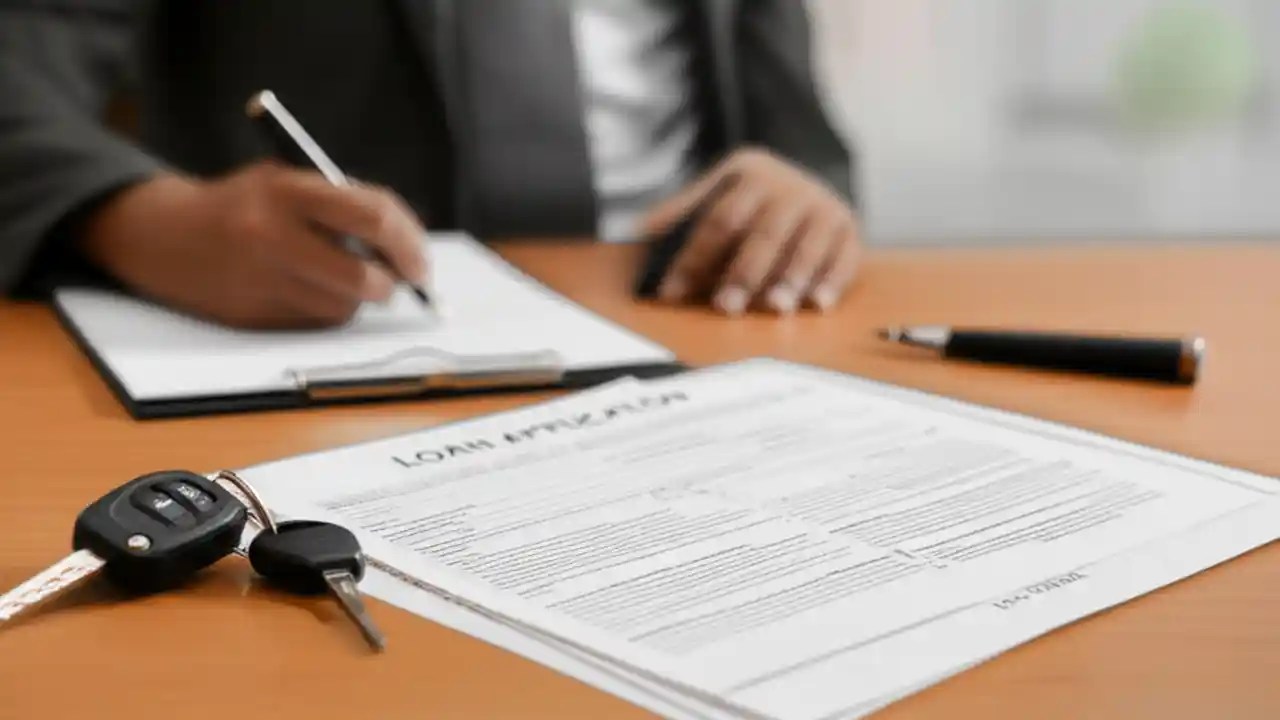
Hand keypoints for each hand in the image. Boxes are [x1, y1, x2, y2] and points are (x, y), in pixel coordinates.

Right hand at [79, 161, 427, 328]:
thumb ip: (346, 205)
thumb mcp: (289, 181)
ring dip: (356, 298)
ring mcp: (259, 280)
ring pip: (343, 307)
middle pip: (363, 277)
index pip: (371, 217)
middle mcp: (270, 236)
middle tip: (398, 280)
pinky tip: (306, 290)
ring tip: (340, 276)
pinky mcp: (251, 316)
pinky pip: (315, 323)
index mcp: (286, 190)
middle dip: (391, 283)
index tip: (420, 262)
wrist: (166, 235)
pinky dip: (326, 310)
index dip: (408, 243)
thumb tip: (407, 249)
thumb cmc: (247, 204)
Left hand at [643, 148, 860, 315]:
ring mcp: (823, 207)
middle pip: (763, 234)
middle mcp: (790, 187)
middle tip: (725, 307)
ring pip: (806, 246)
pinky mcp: (848, 228)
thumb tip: (641, 231)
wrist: (810, 178)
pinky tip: (817, 304)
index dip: (694, 257)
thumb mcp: (718, 190)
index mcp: (751, 173)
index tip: (672, 292)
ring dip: (791, 279)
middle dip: (743, 273)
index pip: (719, 218)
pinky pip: (844, 257)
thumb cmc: (753, 198)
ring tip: (774, 307)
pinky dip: (832, 281)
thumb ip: (683, 212)